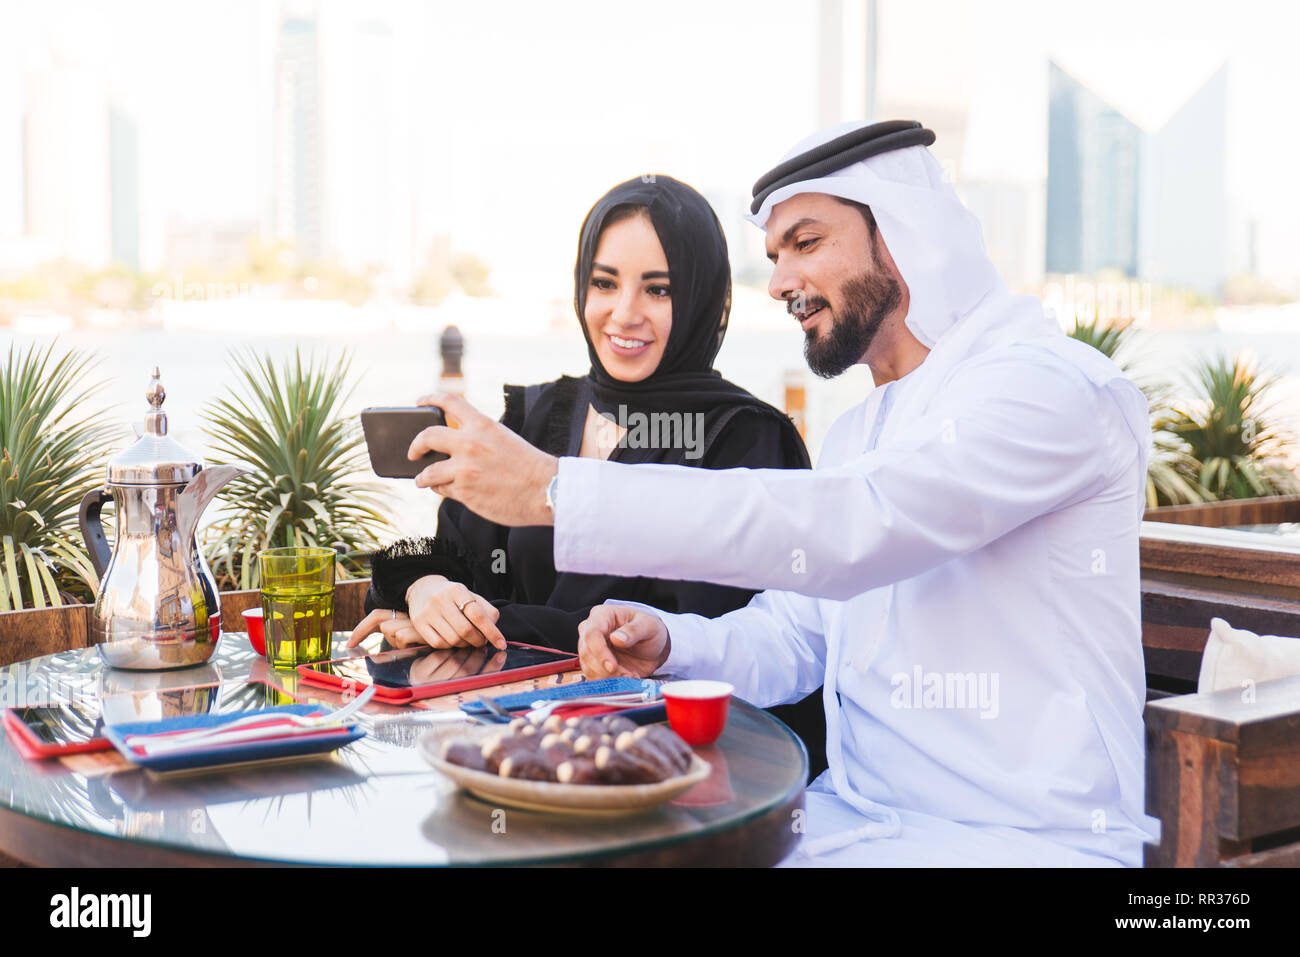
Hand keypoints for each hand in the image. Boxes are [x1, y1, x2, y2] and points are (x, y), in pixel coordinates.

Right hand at [346, 575, 506, 650]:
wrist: (423, 588)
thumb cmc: (452, 596)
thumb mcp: (470, 596)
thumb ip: (486, 610)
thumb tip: (494, 629)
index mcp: (457, 590)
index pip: (478, 615)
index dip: (492, 632)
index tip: (501, 643)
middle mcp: (440, 600)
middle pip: (465, 630)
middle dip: (478, 640)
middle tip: (482, 641)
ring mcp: (427, 612)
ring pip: (453, 639)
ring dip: (465, 645)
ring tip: (468, 640)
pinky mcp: (418, 623)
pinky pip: (438, 643)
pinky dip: (450, 646)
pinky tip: (453, 641)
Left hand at [408, 393, 558, 526]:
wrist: (546, 490)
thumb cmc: (529, 466)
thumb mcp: (503, 439)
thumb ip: (478, 438)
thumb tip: (452, 447)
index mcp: (482, 425)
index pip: (449, 402)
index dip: (430, 398)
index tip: (419, 402)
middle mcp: (470, 444)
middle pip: (427, 437)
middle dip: (415, 445)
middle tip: (412, 452)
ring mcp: (464, 469)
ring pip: (428, 472)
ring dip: (422, 477)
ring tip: (421, 480)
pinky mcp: (464, 492)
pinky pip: (442, 490)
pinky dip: (441, 490)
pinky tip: (445, 490)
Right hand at [576, 605, 669, 678]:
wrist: (652, 647)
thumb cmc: (649, 630)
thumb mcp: (648, 626)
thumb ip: (633, 631)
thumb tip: (616, 638)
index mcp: (602, 615)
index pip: (592, 634)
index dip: (599, 652)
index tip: (612, 666)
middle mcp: (591, 630)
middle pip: (587, 653)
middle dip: (606, 669)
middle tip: (627, 675)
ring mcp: (590, 649)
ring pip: (589, 668)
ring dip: (609, 678)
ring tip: (630, 676)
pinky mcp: (594, 665)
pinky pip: (594, 678)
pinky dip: (609, 683)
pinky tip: (625, 679)